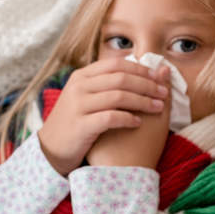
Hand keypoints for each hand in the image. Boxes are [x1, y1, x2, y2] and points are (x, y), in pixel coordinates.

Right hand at [36, 57, 169, 176]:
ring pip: (118, 96)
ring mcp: (79, 106)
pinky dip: (128, 118)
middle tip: (164, 93)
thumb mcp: (85, 96)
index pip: (116, 65)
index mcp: (82, 76)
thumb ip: (107, 83)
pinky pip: (111, 118)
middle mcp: (79, 87)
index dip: (141, 69)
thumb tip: (137, 70)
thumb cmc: (75, 121)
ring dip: (143, 101)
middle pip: (121, 79)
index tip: (159, 77)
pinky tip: (139, 123)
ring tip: (158, 107)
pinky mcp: (81, 126)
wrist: (50, 148)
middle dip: (147, 85)